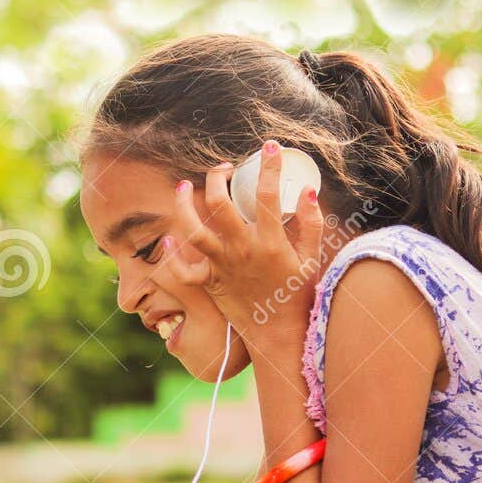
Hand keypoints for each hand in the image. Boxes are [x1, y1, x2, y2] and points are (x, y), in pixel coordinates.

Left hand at [166, 140, 325, 350]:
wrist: (279, 334)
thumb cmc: (297, 296)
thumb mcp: (311, 259)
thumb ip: (310, 224)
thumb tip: (307, 192)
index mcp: (270, 241)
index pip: (269, 194)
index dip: (269, 166)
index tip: (269, 148)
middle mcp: (242, 250)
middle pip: (219, 203)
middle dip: (217, 177)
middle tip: (223, 169)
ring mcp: (221, 266)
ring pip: (192, 229)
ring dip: (183, 205)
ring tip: (182, 188)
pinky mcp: (208, 283)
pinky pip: (182, 269)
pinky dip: (173, 254)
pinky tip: (170, 238)